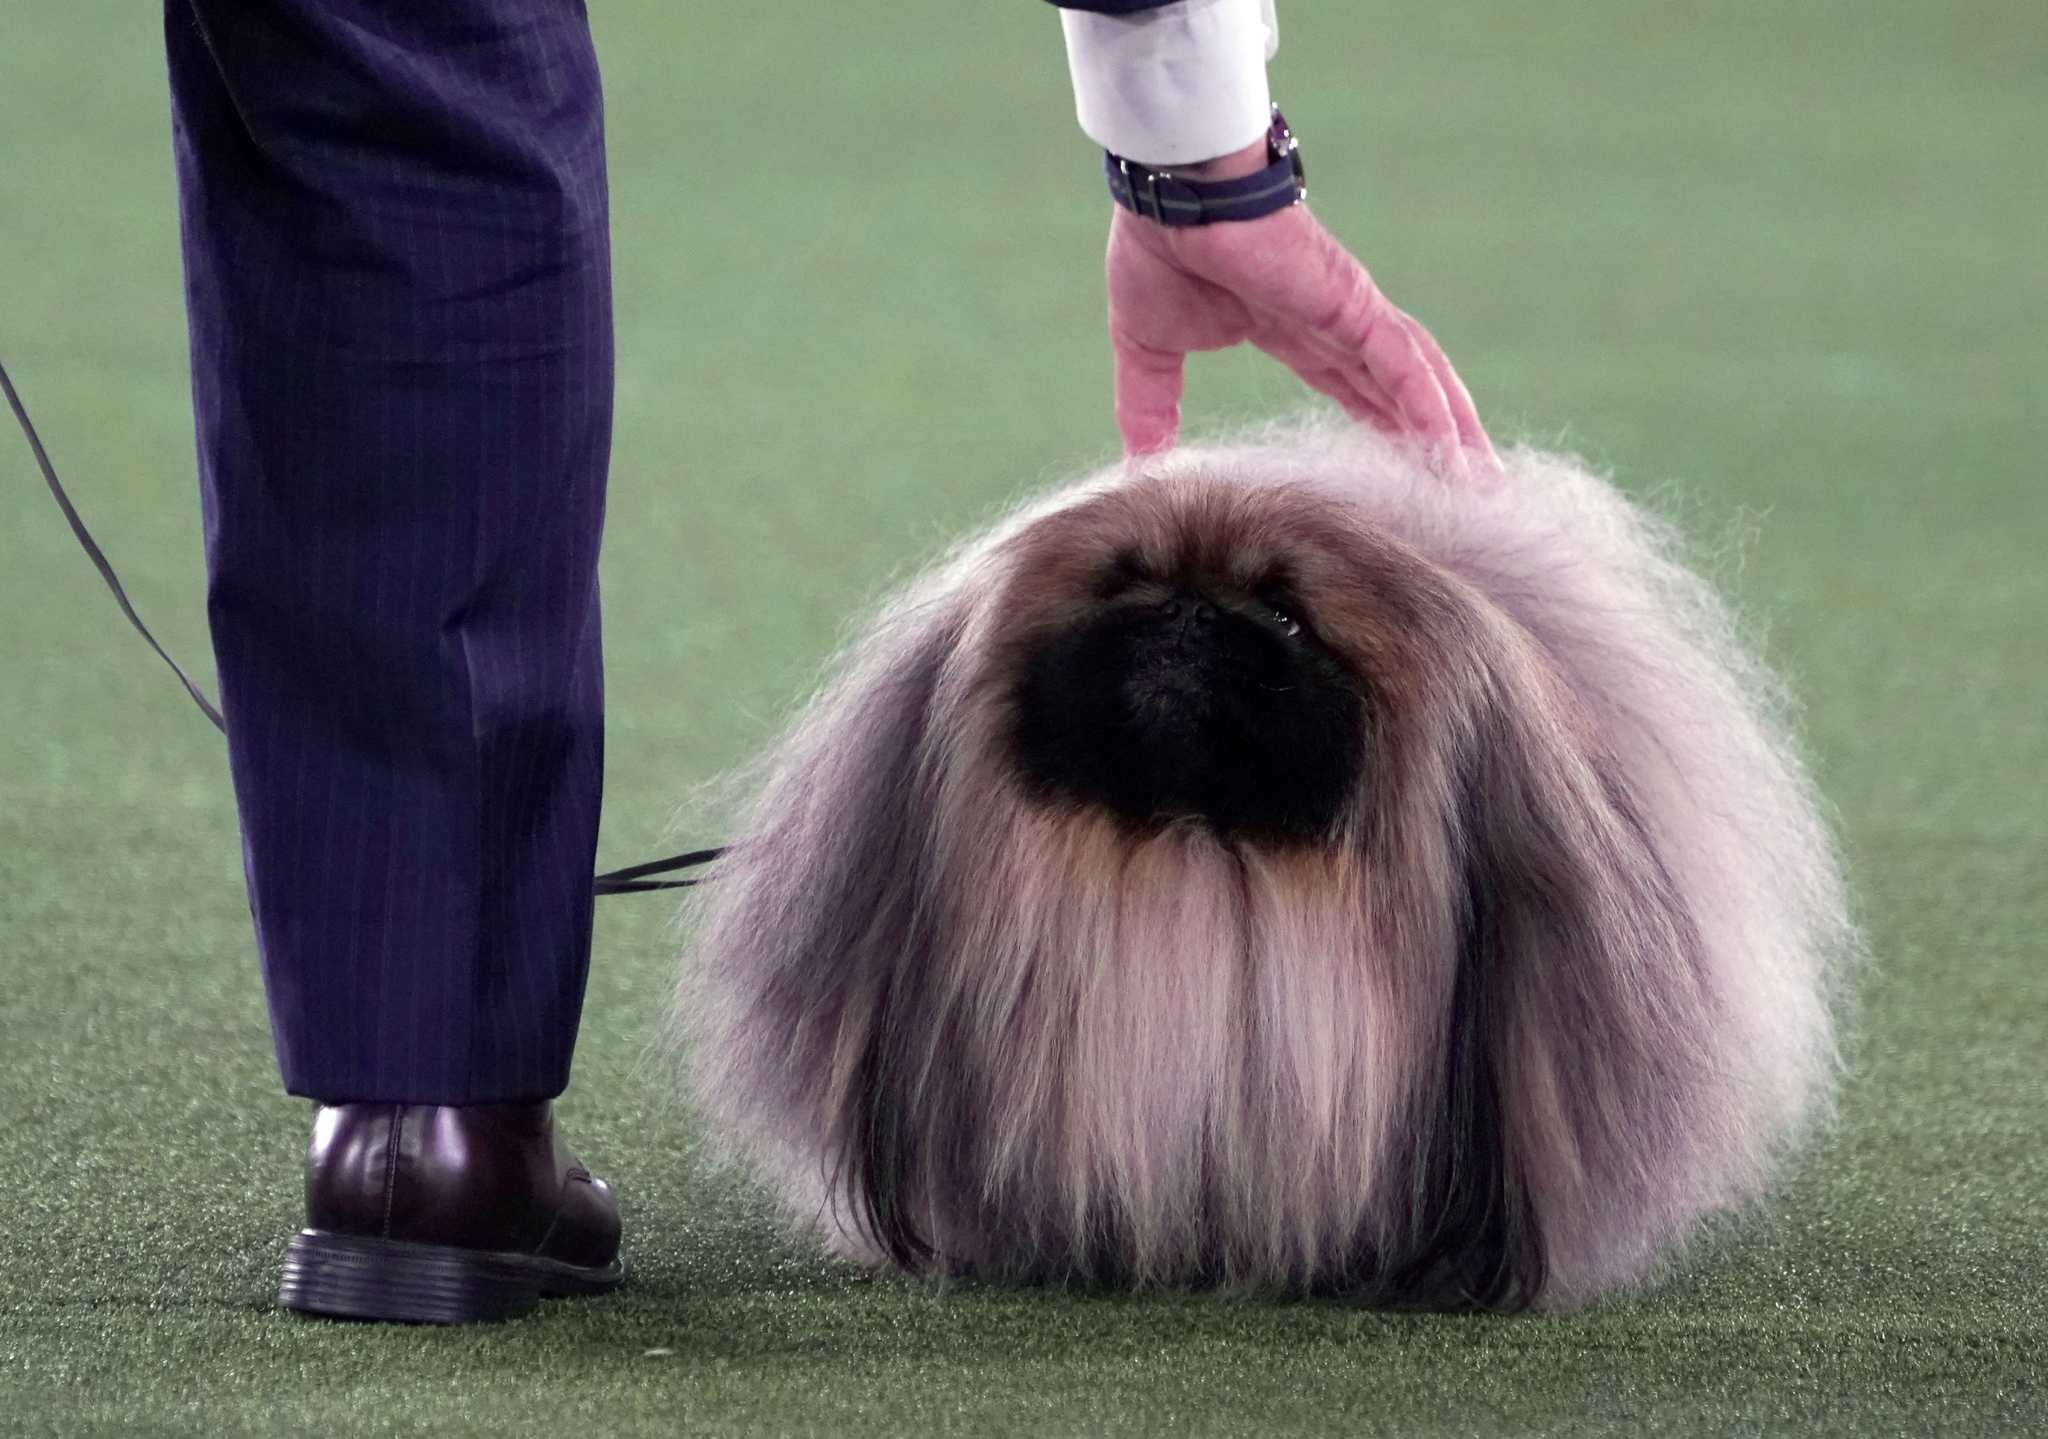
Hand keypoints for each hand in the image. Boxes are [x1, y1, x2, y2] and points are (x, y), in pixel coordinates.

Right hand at [1104, 178, 1496, 475]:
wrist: (1170, 197)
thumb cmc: (1160, 251)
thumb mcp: (1151, 354)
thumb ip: (1150, 408)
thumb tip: (1140, 463)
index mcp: (1296, 334)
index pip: (1356, 394)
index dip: (1388, 435)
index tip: (1413, 478)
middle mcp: (1336, 327)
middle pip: (1402, 397)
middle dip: (1438, 445)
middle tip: (1470, 497)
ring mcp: (1351, 316)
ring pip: (1419, 384)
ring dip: (1453, 435)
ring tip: (1481, 486)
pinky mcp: (1353, 306)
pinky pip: (1404, 367)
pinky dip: (1431, 409)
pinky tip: (1453, 453)